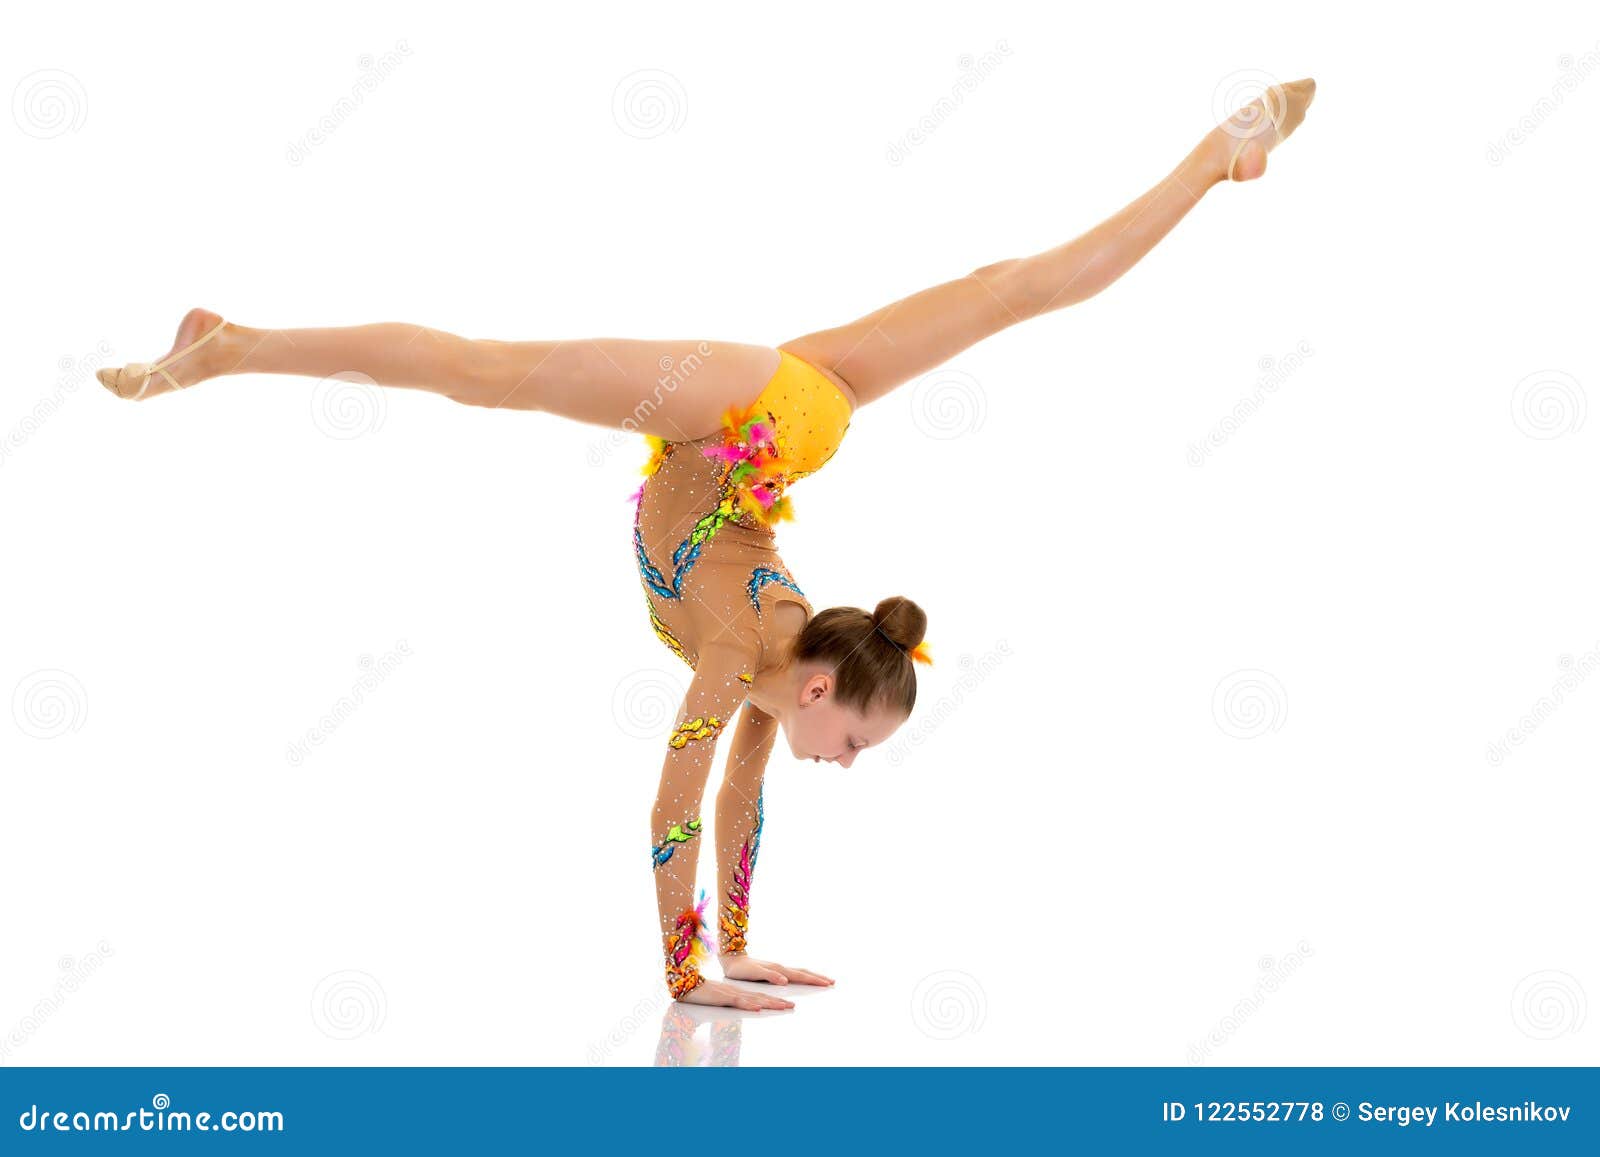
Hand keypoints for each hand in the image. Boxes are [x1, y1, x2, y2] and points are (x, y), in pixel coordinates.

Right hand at [677, 977, 794, 1010]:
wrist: (685, 983)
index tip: (788, 1004)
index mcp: (738, 993)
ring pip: (754, 999)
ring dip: (770, 1003)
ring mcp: (731, 994)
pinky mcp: (722, 997)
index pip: (760, 997)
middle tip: (793, 1006)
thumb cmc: (701, 993)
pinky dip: (748, 1005)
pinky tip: (757, 1008)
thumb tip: (742, 1008)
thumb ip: (731, 1003)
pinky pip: (737, 1002)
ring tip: (784, 1006)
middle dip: (778, 1002)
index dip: (775, 1000)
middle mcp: (738, 992)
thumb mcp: (720, 999)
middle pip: (762, 998)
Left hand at [721, 954, 834, 986]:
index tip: (827, 983)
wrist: (731, 958)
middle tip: (832, 982)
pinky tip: (802, 978)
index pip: (800, 975)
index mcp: (778, 970)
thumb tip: (786, 980)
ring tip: (821, 979)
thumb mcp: (754, 973)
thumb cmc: (741, 969)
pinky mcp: (774, 970)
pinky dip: (801, 976)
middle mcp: (780, 968)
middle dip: (817, 977)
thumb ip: (770, 976)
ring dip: (811, 976)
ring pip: (799, 972)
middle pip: (803, 972)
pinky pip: (792, 973)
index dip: (814, 980)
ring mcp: (777, 968)